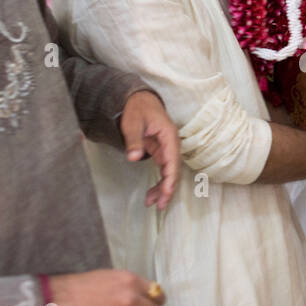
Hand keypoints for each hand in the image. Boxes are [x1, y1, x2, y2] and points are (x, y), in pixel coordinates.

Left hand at [119, 90, 180, 209]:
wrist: (139, 101)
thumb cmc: (137, 110)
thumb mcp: (132, 123)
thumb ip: (134, 140)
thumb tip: (134, 157)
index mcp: (169, 136)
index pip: (173, 160)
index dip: (170, 178)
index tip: (167, 192)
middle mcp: (171, 144)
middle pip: (173, 170)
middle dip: (168, 189)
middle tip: (159, 205)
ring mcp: (167, 149)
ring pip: (169, 173)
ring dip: (163, 189)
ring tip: (153, 204)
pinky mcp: (161, 153)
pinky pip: (163, 171)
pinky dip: (159, 183)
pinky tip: (152, 194)